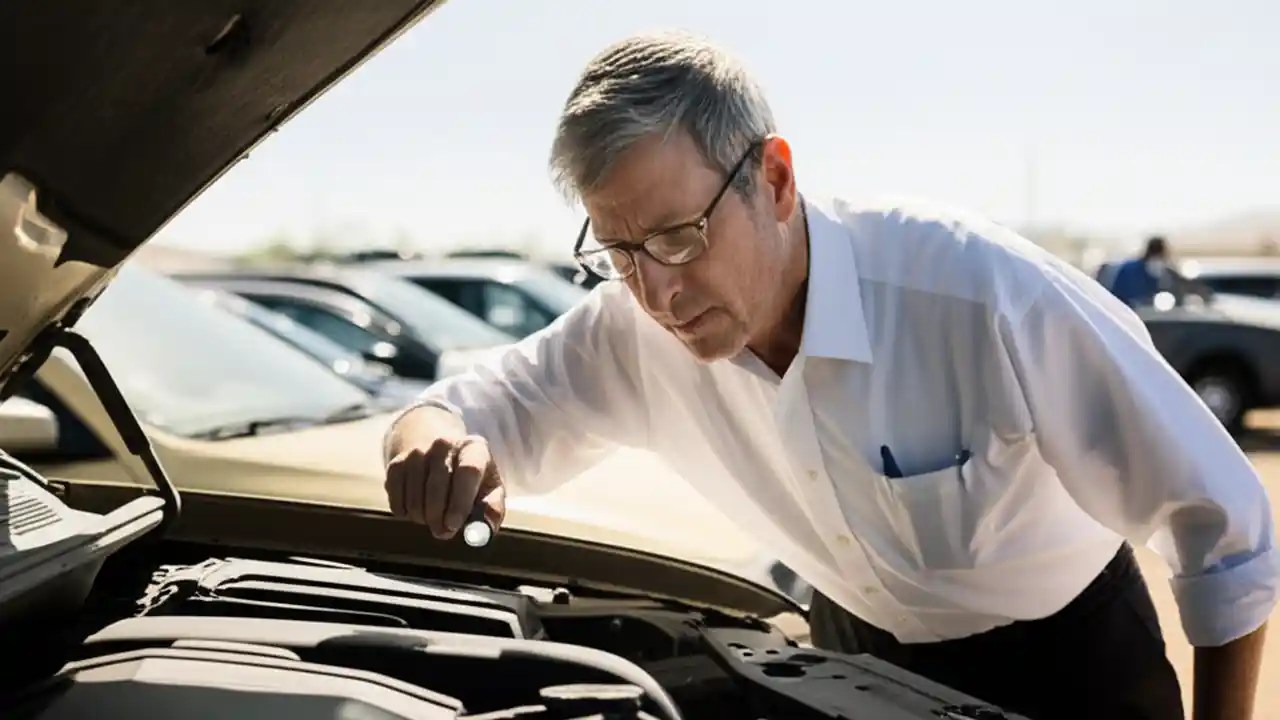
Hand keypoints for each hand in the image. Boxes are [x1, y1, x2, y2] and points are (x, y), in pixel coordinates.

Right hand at [385, 416, 505, 539]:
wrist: (440, 455)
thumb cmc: (471, 481)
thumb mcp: (489, 490)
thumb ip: (492, 510)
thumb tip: (482, 530)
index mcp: (474, 448)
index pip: (468, 471)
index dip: (460, 502)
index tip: (454, 525)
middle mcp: (444, 444)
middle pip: (437, 486)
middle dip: (438, 518)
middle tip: (443, 533)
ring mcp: (417, 452)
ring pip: (415, 497)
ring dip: (423, 518)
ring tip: (434, 518)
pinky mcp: (396, 464)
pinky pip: (397, 500)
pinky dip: (406, 513)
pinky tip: (418, 509)